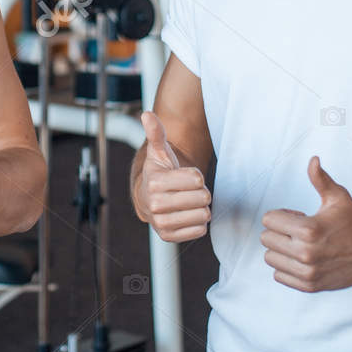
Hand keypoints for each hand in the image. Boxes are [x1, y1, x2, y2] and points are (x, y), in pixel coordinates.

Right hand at [135, 110, 210, 242]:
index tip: (185, 177)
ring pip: (203, 215)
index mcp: (155, 182)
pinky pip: (200, 231)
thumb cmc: (160, 173)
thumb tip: (147, 114)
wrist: (149, 199)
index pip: (197, 179)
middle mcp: (155, 205)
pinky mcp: (169, 237)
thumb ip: (157, 134)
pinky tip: (187, 216)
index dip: (196, 176)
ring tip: (188, 203)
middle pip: (203, 198)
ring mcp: (161, 223)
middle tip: (189, 191)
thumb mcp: (159, 153)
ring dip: (201, 208)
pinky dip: (198, 223)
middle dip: (201, 193)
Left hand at [260, 156, 351, 292]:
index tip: (297, 216)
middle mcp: (305, 253)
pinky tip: (303, 259)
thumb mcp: (338, 197)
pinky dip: (287, 267)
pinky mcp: (310, 285)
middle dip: (279, 232)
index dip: (281, 215)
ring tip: (301, 245)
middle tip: (299, 231)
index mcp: (308, 230)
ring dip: (281, 250)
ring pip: (270, 258)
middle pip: (266, 239)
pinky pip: (279, 276)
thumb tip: (313, 159)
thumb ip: (320, 179)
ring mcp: (307, 272)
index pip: (268, 220)